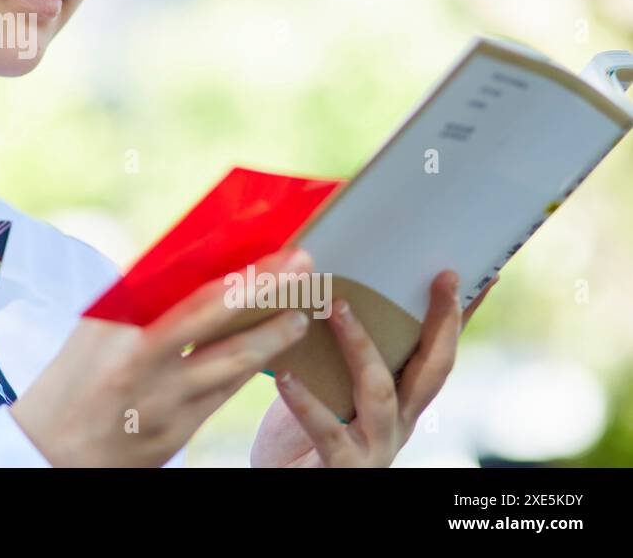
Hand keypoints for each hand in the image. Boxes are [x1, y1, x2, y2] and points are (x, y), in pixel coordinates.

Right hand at [10, 246, 315, 466]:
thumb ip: (139, 299)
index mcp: (118, 328)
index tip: (267, 247)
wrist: (53, 453)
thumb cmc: (71, 380)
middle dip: (265, 287)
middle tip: (303, 265)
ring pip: (233, 360)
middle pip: (215, 316)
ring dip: (273, 333)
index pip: (183, 289)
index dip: (232, 269)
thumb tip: (188, 262)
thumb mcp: (93, 330)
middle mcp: (143, 362)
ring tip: (301, 313)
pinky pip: (225, 392)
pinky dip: (251, 366)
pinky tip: (272, 350)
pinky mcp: (180, 431)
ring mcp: (165, 400)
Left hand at [250, 271, 497, 467]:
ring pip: (379, 391)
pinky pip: (327, 431)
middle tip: (442, 278)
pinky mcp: (342, 466)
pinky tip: (285, 375)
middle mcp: (398, 423)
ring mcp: (375, 447)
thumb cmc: (305, 430)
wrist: (287, 482)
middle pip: (432, 370)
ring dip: (360, 345)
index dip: (457, 317)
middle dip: (443, 322)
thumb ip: (342, 350)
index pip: (438, 353)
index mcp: (401, 401)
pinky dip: (306, 401)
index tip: (467, 272)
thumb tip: (338, 288)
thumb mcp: (331, 385)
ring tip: (337, 306)